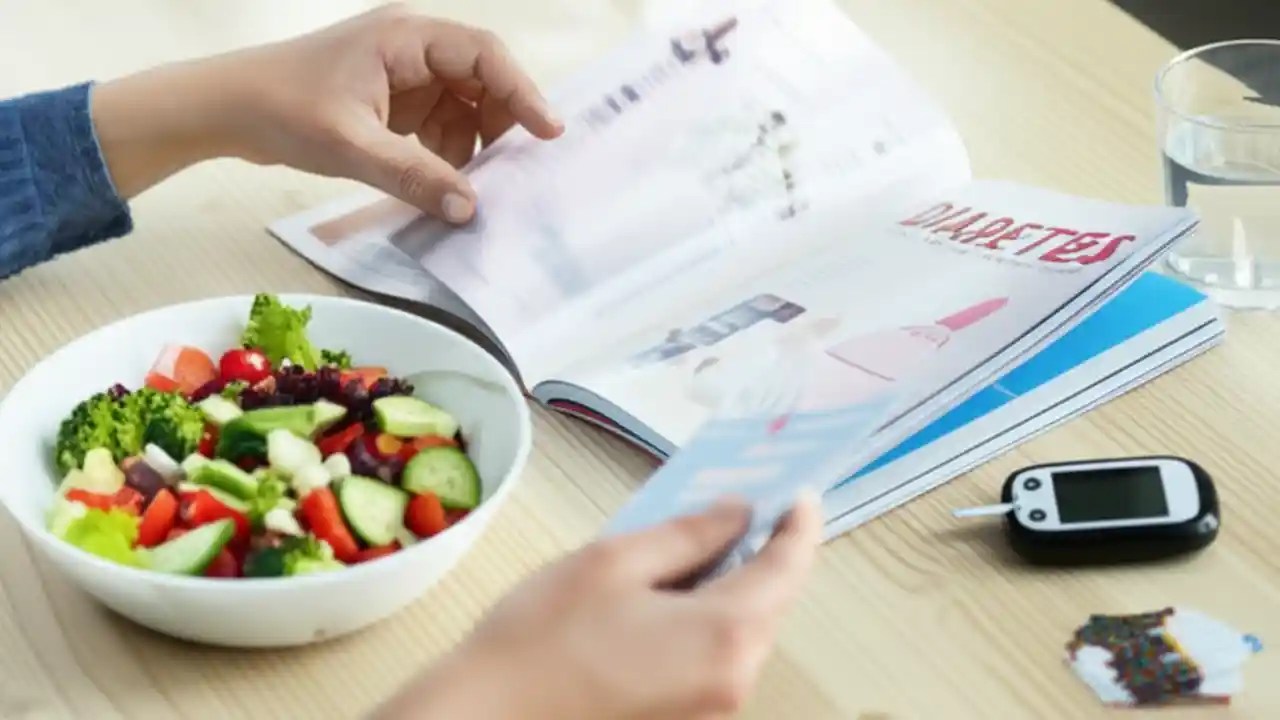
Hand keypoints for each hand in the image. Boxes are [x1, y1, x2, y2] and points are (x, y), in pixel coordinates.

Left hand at [90, 3, 562, 221]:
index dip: (523, 91)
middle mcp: (412, 49)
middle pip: (483, 81)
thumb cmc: (281, 106)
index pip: (484, 55)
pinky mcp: (394, 104)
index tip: (548, 133)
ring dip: (474, 147)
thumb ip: (413, 175)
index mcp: (406, 37)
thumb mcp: (352, 145)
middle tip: (514, 173)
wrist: (227, 109)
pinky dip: (449, 156)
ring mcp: (404, 77)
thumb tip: (468, 207)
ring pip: (465, 108)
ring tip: (477, 187)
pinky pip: (441, 127)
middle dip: (501, 126)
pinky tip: (445, 186)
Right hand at [374, 493, 822, 719]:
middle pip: (770, 602)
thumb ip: (689, 534)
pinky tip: (668, 591)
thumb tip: (737, 515)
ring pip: (741, 630)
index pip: (789, 568)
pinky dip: (706, 618)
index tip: (798, 495)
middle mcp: (731, 681)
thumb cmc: (540, 642)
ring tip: (692, 543)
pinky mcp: (684, 718)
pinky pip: (715, 655)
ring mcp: (709, 707)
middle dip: (760, 552)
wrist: (489, 716)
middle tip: (739, 506)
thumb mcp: (616, 560)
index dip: (798, 524)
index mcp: (724, 635)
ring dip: (729, 585)